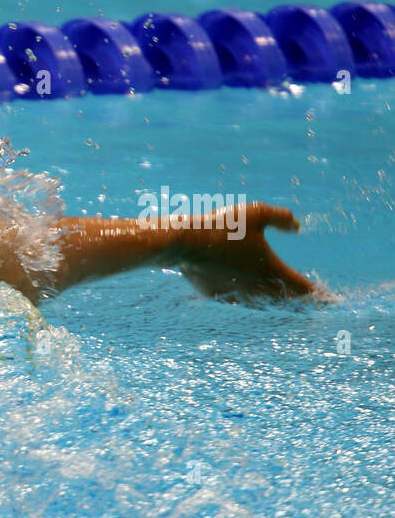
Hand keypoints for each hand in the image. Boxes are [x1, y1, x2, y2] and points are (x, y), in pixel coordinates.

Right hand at [174, 203, 325, 300]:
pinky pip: (237, 300)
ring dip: (275, 303)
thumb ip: (281, 218)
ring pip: (261, 303)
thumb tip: (298, 227)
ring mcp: (235, 293)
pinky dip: (248, 300)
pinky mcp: (216, 294)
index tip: (331, 301)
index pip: (302, 287)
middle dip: (299, 302)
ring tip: (283, 303)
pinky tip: (249, 297)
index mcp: (271, 268)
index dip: (319, 295)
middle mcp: (256, 286)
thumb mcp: (257, 213)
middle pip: (284, 300)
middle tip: (311, 304)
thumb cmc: (223, 226)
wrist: (185, 243)